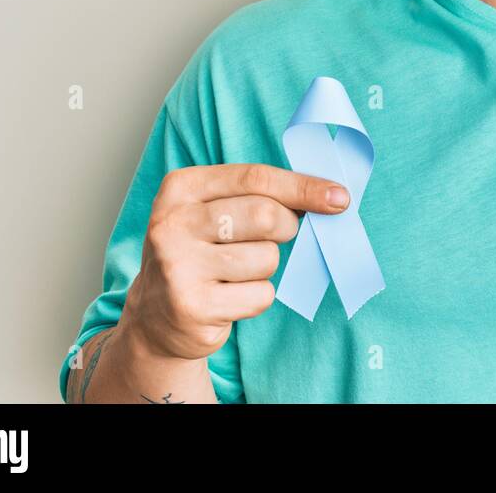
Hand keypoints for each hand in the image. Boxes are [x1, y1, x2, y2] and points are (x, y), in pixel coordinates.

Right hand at [120, 163, 350, 360]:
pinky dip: (257, 297)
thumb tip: (332, 196)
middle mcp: (173, 224)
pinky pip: (261, 295)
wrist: (157, 317)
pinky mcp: (193, 307)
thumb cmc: (201, 252)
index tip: (339, 197)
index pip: (255, 178)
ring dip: (266, 267)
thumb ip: (260, 196)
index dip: (303, 187)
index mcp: (180, 188)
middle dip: (285, 227)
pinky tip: (228, 298)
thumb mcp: (214, 211)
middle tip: (272, 238)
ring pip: (267, 258)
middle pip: (265, 215)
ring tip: (234, 273)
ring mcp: (179, 267)